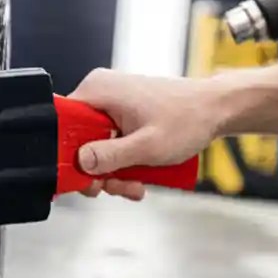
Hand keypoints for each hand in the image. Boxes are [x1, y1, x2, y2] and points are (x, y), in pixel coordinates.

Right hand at [68, 69, 223, 200]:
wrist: (216, 109)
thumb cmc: (188, 118)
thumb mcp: (147, 146)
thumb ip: (111, 155)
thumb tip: (81, 162)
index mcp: (98, 90)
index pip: (61, 122)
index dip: (66, 154)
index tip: (81, 177)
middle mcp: (100, 93)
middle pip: (79, 140)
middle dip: (98, 170)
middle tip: (116, 186)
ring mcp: (112, 103)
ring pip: (96, 146)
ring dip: (113, 171)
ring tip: (136, 184)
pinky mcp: (122, 114)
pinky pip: (110, 142)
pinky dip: (122, 162)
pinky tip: (139, 175)